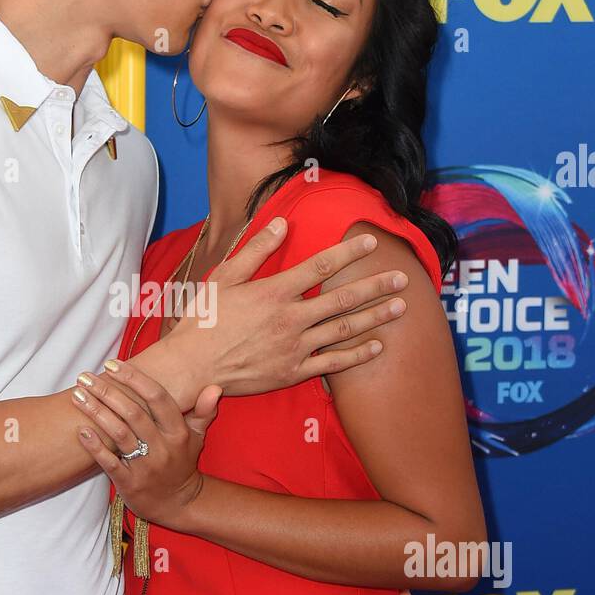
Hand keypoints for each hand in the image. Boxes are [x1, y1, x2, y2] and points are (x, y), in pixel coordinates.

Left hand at [72, 361, 220, 527]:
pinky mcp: (129, 483)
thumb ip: (204, 411)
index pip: (158, 398)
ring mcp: (146, 466)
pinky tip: (80, 430)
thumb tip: (214, 387)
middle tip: (86, 376)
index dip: (135, 379)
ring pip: (119, 434)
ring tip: (77, 396)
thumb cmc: (182, 463)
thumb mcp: (197, 438)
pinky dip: (94, 446)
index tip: (114, 364)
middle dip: (107, 392)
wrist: (178, 504)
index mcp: (178, 433)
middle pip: (134, 413)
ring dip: (96, 413)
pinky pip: (109, 462)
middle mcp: (163, 448)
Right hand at [132, 220, 408, 410]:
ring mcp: (295, 347)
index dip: (348, 252)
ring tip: (400, 308)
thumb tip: (282, 223)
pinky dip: (356, 355)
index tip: (371, 243)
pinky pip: (332, 364)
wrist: (191, 366)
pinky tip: (377, 346)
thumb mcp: (224, 277)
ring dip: (375, 317)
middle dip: (375, 286)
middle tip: (403, 278)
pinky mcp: (292, 371)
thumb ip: (256, 249)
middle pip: (342, 298)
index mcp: (274, 291)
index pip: (320, 266)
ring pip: (344, 329)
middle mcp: (291, 318)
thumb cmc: (203, 319)